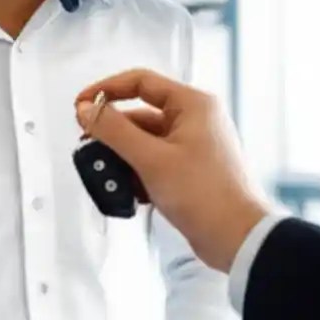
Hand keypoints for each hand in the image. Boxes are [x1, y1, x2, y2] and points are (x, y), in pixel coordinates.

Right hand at [75, 69, 270, 271]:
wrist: (237, 238)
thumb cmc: (206, 194)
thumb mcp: (151, 159)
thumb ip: (114, 131)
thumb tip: (88, 109)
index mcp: (193, 104)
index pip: (141, 81)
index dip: (107, 89)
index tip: (82, 105)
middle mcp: (195, 119)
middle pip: (140, 114)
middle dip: (113, 134)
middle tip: (89, 147)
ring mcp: (193, 145)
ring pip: (145, 142)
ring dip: (124, 158)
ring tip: (110, 178)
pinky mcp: (190, 170)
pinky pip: (155, 162)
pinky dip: (139, 174)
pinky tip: (130, 193)